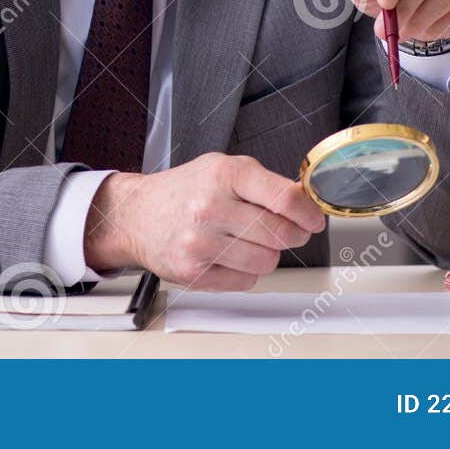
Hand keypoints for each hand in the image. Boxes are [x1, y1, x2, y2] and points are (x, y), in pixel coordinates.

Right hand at [82, 154, 326, 289]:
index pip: (286, 199)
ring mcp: (200, 241)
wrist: (136, 214)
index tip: (314, 220)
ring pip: (267, 262)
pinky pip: (246, 282)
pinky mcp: (193, 271)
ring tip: (243, 240)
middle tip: (279, 230)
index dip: (309, 214)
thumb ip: (265, 183)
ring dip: (264, 254)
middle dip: (291, 235)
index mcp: (224, 174)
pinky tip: (225, 255)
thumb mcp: (222, 168)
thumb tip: (307, 204)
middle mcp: (210, 206)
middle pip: (282, 234)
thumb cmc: (184, 191)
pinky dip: (243, 272)